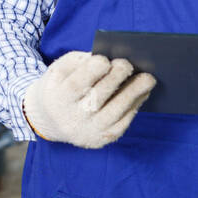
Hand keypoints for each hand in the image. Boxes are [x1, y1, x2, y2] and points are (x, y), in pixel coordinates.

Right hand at [22, 51, 155, 148]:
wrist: (48, 120)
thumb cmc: (59, 87)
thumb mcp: (59, 70)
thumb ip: (80, 61)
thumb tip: (112, 58)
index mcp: (58, 98)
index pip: (76, 85)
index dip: (91, 72)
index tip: (105, 60)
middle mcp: (72, 119)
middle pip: (97, 98)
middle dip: (115, 79)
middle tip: (128, 64)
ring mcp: (88, 132)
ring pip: (114, 112)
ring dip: (134, 93)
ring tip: (148, 79)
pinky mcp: (100, 140)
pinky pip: (121, 123)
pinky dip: (134, 106)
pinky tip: (143, 93)